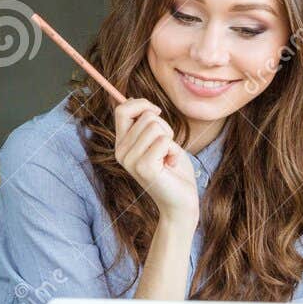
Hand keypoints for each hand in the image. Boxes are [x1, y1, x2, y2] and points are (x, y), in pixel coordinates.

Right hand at [113, 98, 199, 225]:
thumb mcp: (159, 141)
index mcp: (122, 144)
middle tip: (167, 149)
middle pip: (146, 116)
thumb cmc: (174, 170)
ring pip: (156, 126)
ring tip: (168, 158)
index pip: (122, 110)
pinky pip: (164, 140)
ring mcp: (130, 160)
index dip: (141, 104)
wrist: (181, 202)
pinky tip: (170, 165)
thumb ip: (147, 124)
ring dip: (170, 140)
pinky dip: (174, 150)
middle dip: (165, 127)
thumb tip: (137, 101)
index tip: (157, 113)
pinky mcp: (144, 167)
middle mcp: (121, 152)